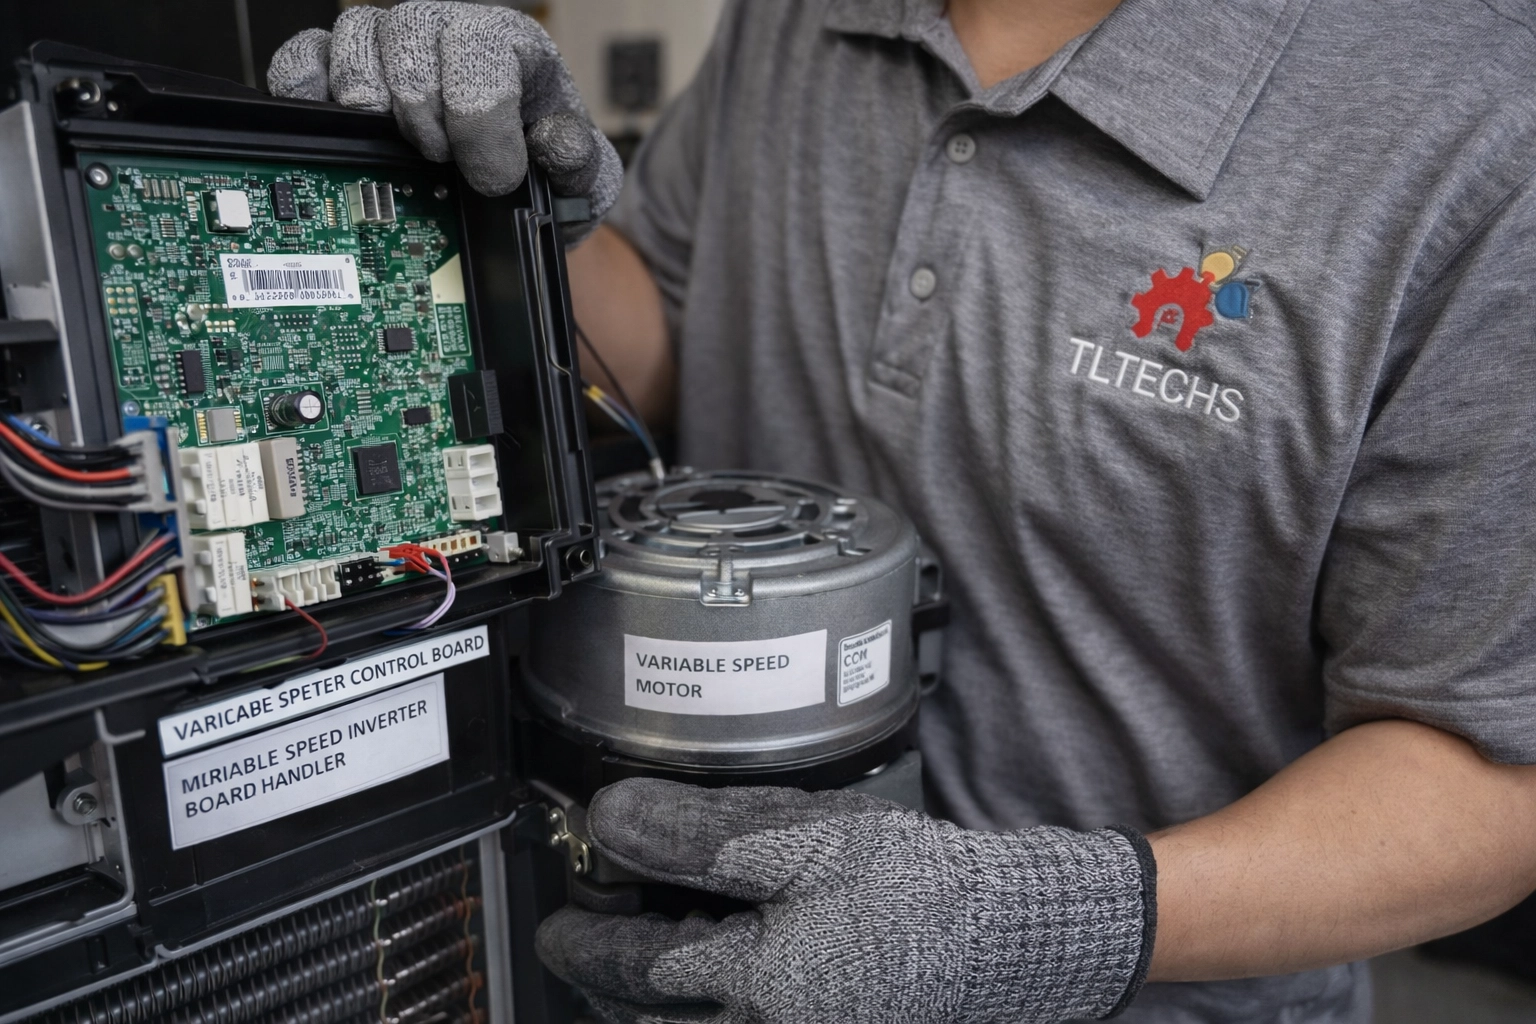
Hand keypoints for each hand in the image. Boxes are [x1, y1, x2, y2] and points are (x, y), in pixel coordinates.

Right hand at [267, 2, 620, 236]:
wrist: (521, 184)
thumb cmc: (547, 167)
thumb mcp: (586, 174)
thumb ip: (580, 158)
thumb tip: (551, 141)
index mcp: (513, 44)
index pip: (479, 50)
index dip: (480, 121)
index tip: (492, 177)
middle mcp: (447, 30)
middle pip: (408, 33)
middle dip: (422, 110)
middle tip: (441, 160)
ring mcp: (393, 47)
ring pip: (356, 34)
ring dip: (367, 100)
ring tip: (395, 145)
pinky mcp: (346, 71)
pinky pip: (305, 54)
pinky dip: (303, 85)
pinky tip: (326, 123)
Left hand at [536, 779, 1155, 1023]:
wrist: (1012, 937)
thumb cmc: (917, 888)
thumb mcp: (803, 841)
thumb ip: (699, 834)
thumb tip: (616, 820)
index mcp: (758, 985)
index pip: (637, 967)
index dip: (586, 940)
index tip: (556, 925)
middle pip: (655, 1020)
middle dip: (610, 985)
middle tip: (576, 949)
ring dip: (652, 1002)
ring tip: (631, 964)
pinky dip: (707, 1004)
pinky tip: (715, 970)